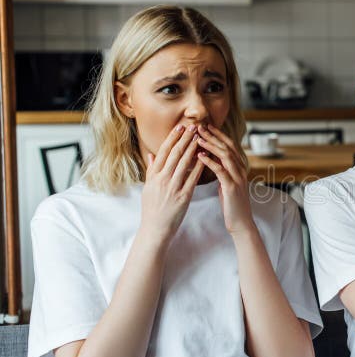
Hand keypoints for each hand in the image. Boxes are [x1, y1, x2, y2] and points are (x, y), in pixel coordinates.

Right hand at [140, 123, 204, 239]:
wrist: (155, 229)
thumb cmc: (152, 209)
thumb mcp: (148, 188)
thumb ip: (151, 170)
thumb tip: (151, 155)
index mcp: (153, 176)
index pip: (163, 152)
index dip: (172, 138)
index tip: (180, 128)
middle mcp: (162, 179)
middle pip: (175, 154)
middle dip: (185, 139)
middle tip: (194, 127)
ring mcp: (172, 187)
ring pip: (184, 163)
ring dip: (193, 149)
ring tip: (201, 138)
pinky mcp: (183, 196)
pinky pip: (192, 178)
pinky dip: (199, 166)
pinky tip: (206, 158)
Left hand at [196, 124, 254, 233]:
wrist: (241, 222)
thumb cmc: (231, 204)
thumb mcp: (227, 183)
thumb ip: (222, 169)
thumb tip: (210, 157)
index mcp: (239, 167)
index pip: (229, 145)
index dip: (217, 134)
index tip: (205, 126)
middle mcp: (241, 169)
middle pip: (228, 146)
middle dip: (213, 135)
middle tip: (200, 127)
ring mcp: (238, 178)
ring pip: (225, 156)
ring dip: (211, 145)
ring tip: (198, 138)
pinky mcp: (232, 187)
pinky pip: (221, 170)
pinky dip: (210, 161)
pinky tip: (200, 156)